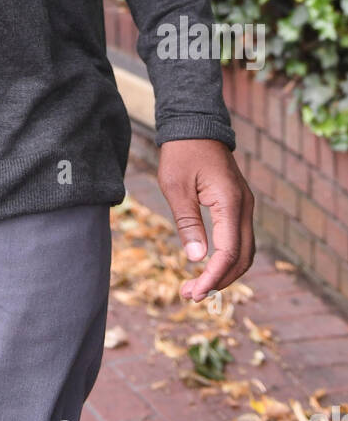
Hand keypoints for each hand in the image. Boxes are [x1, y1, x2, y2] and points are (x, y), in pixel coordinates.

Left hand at [158, 138, 254, 301]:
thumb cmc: (182, 153)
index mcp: (231, 202)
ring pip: (245, 251)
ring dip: (224, 272)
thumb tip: (196, 259)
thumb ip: (188, 222)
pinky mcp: (238, 205)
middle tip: (189, 295)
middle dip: (219, 281)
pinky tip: (206, 266)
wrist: (195, 125)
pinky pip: (239, 239)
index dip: (213, 277)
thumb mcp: (176, 187)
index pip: (229, 252)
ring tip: (195, 286)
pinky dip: (227, 258)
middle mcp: (245, 207)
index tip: (193, 293)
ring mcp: (245, 206)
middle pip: (243, 258)